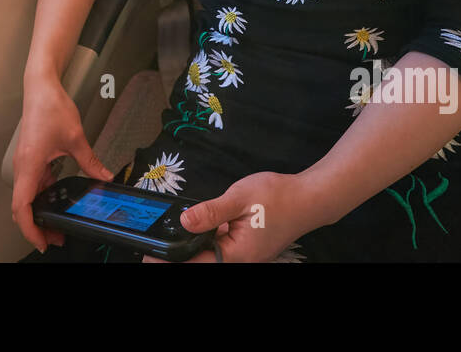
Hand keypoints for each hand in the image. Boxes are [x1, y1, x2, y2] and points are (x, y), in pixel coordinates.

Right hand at [11, 78, 115, 252]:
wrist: (41, 87)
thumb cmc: (50, 106)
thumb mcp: (75, 138)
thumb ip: (90, 161)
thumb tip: (104, 177)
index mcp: (29, 165)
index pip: (22, 207)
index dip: (29, 229)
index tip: (42, 241)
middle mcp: (23, 167)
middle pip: (22, 206)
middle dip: (37, 225)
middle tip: (56, 237)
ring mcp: (25, 163)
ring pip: (27, 196)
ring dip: (40, 211)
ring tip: (58, 222)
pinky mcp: (30, 158)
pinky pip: (33, 184)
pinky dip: (43, 196)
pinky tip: (58, 198)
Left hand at [141, 171, 304, 262]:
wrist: (309, 198)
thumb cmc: (279, 197)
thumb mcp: (239, 198)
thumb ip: (210, 211)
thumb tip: (184, 221)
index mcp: (237, 254)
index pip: (197, 263)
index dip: (172, 260)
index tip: (150, 258)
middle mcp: (241, 260)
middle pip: (203, 261)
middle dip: (180, 253)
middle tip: (153, 248)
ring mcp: (245, 255)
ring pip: (211, 253)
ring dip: (193, 246)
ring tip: (170, 239)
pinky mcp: (247, 247)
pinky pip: (222, 246)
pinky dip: (208, 239)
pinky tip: (197, 227)